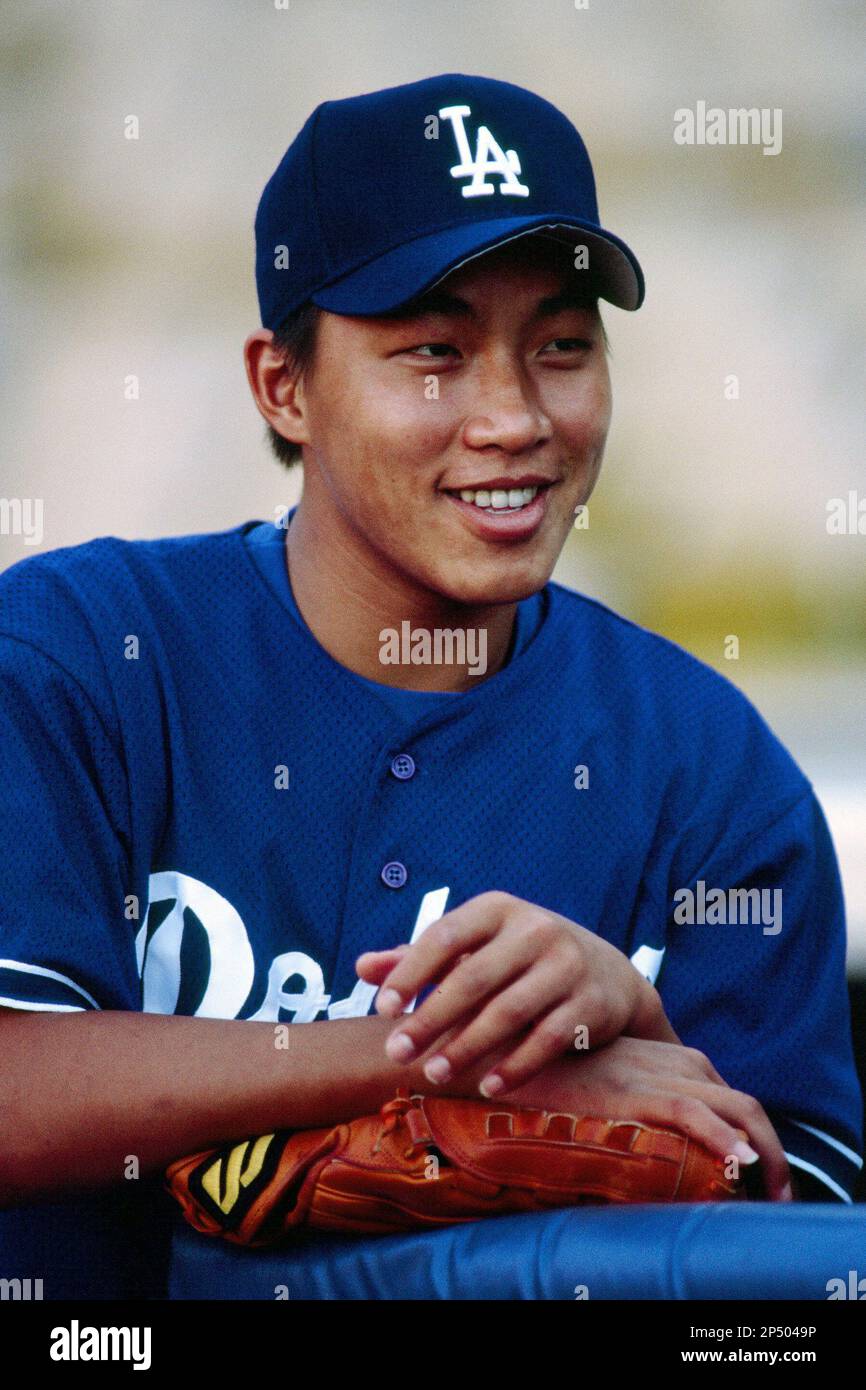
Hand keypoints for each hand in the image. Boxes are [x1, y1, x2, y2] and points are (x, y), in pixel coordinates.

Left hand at [355, 890, 678, 1097]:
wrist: (608, 976)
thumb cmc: (522, 960)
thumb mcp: (477, 946)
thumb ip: (421, 957)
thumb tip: (361, 968)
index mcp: (498, 909)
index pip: (445, 937)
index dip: (410, 972)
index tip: (383, 1008)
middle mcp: (535, 930)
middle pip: (473, 978)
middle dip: (430, 1019)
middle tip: (397, 1052)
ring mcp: (567, 966)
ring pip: (507, 1012)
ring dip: (466, 1047)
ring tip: (434, 1073)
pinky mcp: (591, 1004)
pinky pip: (546, 1040)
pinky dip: (514, 1066)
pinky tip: (486, 1086)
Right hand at [508, 1035, 792, 1201]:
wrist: (511, 1057)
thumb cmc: (555, 1075)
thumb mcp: (609, 1084)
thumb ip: (640, 1098)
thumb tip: (663, 1144)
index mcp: (671, 1056)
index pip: (731, 1096)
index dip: (753, 1136)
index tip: (758, 1175)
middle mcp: (673, 1060)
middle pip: (745, 1103)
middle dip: (771, 1149)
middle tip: (779, 1193)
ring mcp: (657, 1072)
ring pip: (736, 1106)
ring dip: (765, 1152)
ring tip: (773, 1192)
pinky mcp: (635, 1090)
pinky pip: (695, 1111)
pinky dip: (725, 1137)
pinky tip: (742, 1162)